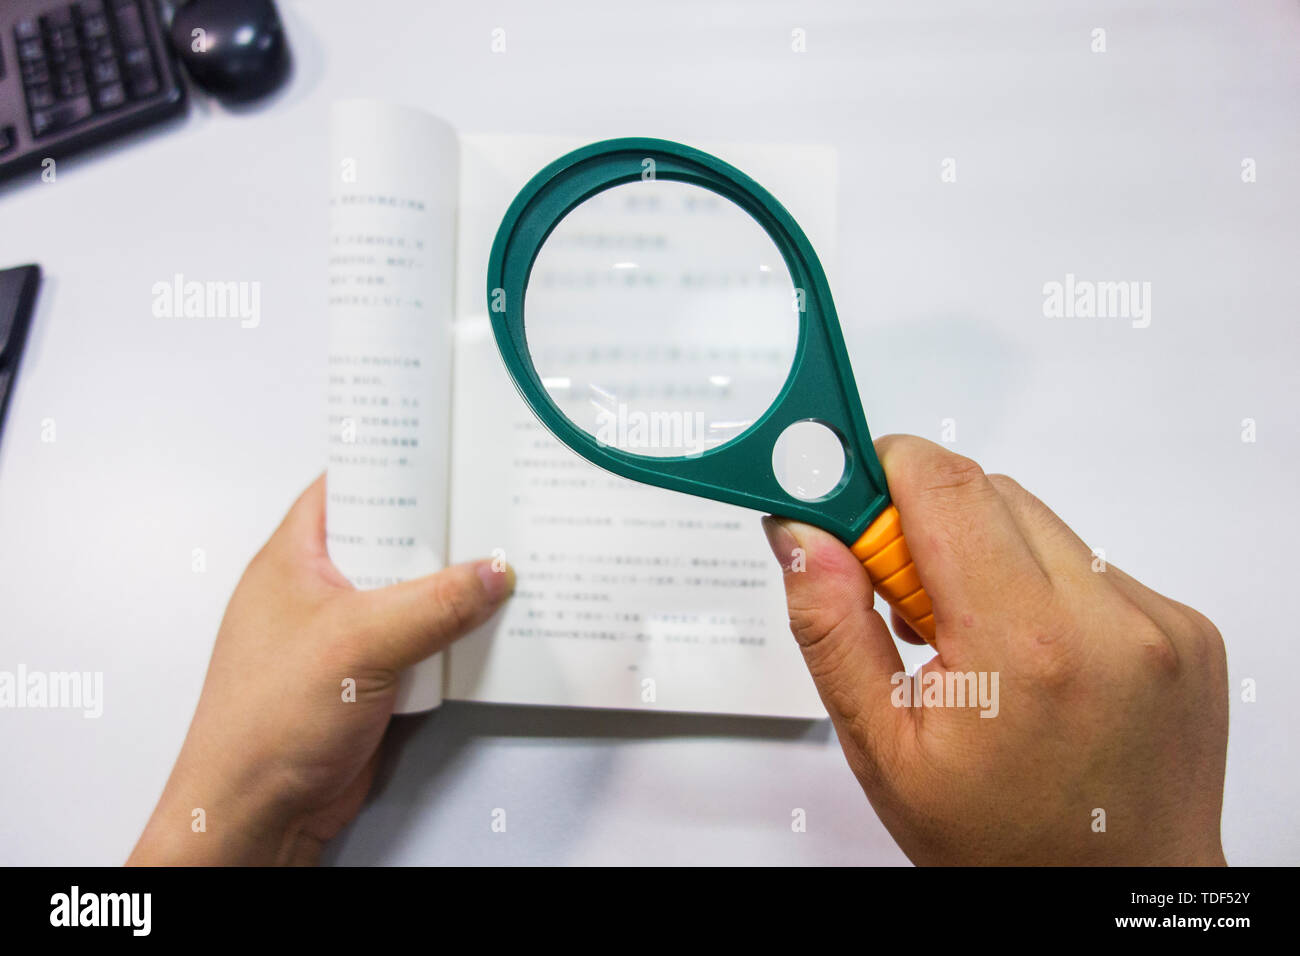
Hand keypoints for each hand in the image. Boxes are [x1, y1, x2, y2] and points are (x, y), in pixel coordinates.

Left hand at [128, 475, 513, 864]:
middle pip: (392, 543)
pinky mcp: (372, 679)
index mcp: (295, 559)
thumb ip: (433, 602)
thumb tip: (492, 573)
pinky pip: (423, 644)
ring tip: (505, 564)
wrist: (257, 813)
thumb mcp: (357, 641)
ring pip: (413, 596)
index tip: (444, 449)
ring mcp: (346, 637)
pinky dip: (454, 638)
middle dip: (441, 533)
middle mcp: (320, 592)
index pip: (345, 487)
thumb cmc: (265, 723)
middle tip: (492, 508)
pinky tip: (490, 629)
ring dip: (453, 591)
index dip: (391, 464)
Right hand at [762, 435, 1227, 864]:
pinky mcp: (1185, 628)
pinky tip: (1034, 659)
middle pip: (990, 494)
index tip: (846, 497)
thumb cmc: (1003, 846)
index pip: (944, 485)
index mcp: (1022, 647)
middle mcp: (1107, 621)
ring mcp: (1157, 622)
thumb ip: (834, 630)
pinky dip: (1046, 589)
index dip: (882, 471)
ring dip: (989, 558)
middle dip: (927, 525)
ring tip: (975, 643)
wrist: (1118, 900)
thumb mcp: (884, 750)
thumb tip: (802, 535)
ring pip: (1041, 523)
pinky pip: (1092, 564)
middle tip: (906, 603)